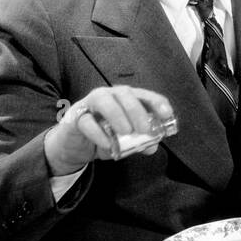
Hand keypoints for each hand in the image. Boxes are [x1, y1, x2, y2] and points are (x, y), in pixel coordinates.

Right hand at [44, 86, 174, 175]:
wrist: (73, 147)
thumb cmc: (102, 137)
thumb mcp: (124, 142)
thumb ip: (139, 142)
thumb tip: (153, 146)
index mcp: (124, 99)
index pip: (144, 95)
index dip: (157, 102)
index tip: (167, 115)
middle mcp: (108, 96)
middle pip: (124, 93)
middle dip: (137, 110)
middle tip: (144, 129)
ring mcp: (89, 104)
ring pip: (103, 100)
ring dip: (117, 114)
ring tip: (126, 132)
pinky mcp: (74, 118)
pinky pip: (86, 121)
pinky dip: (98, 133)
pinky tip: (107, 144)